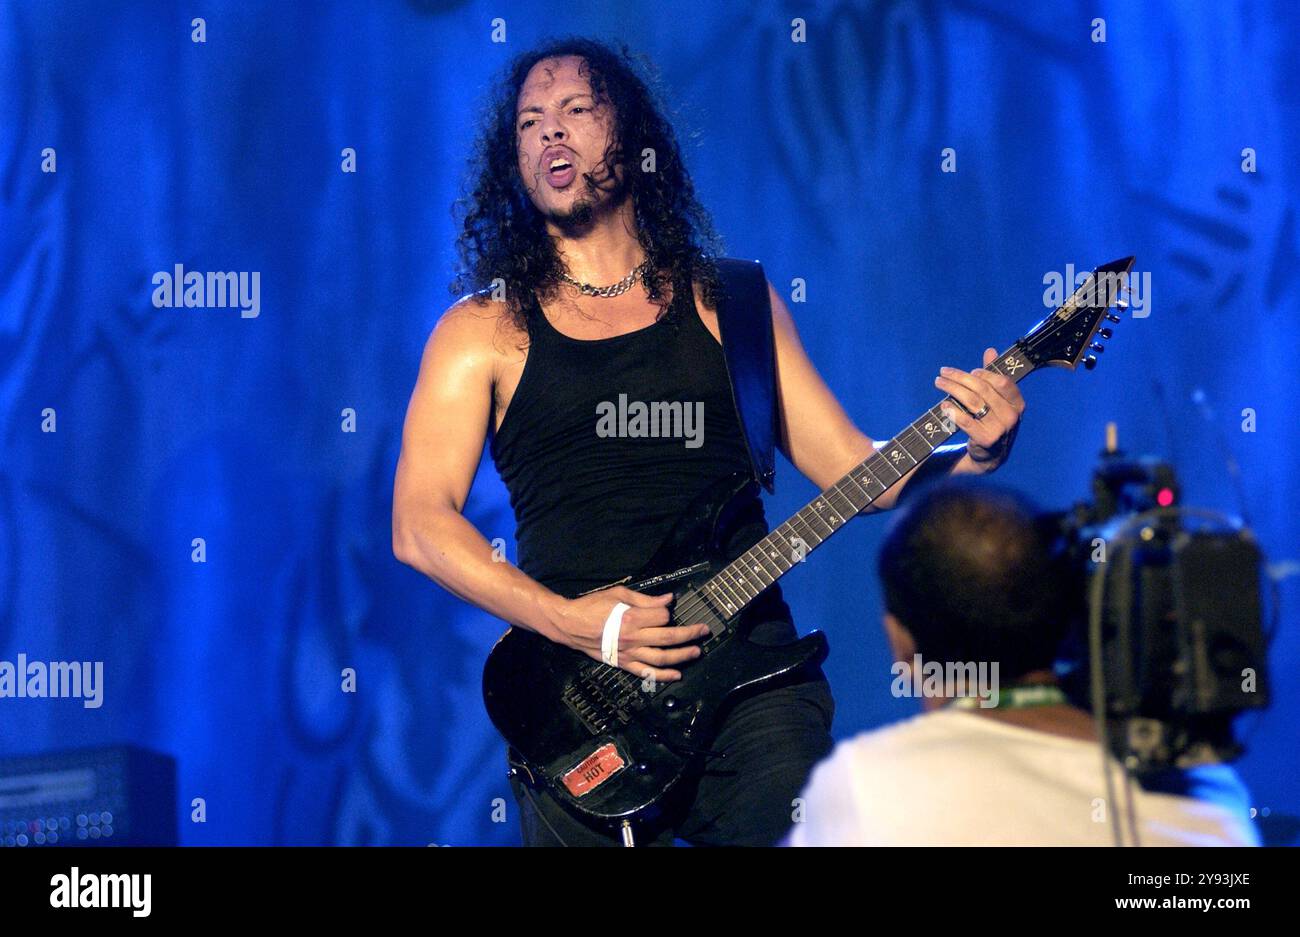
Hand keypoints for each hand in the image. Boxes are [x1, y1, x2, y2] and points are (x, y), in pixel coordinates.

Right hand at [549, 586, 710, 683]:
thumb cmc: (592, 606)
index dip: (667, 611)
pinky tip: (677, 674)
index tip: (665, 609)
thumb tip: (668, 600)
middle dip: (690, 633)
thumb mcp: (618, 594)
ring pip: (662, 657)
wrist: (570, 625)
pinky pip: (646, 672)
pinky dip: (663, 675)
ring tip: (697, 652)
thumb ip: (645, 599)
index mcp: (632, 617)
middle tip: (704, 631)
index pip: (662, 616)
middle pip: (669, 637)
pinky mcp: (623, 663)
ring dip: (682, 656)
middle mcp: (633, 637)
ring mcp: (629, 653)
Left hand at [933, 347, 1024, 471]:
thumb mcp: (996, 400)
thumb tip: (990, 351)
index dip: (984, 373)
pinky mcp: (986, 440)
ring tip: (939, 383)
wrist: (989, 456)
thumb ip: (993, 376)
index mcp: (1018, 403)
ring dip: (952, 389)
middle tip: (943, 373)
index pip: (1002, 382)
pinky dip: (953, 411)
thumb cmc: (991, 422)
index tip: (969, 371)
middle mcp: (1012, 416)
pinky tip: (944, 406)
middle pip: (983, 389)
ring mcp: (1000, 429)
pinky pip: (966, 421)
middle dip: (960, 378)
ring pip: (972, 402)